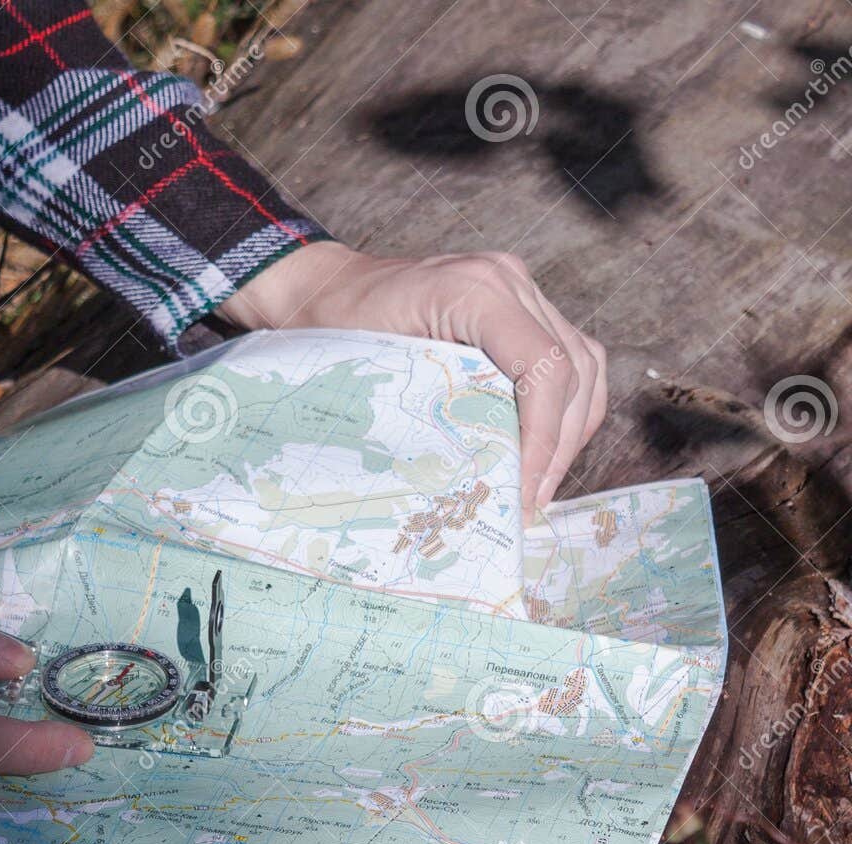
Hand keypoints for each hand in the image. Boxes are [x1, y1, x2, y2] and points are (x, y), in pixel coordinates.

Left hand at [218, 242, 606, 519]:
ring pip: (582, 361)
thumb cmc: (336, 328)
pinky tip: (542, 445)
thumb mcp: (378, 371)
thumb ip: (433, 413)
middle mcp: (508, 280)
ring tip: (540, 481)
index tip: (526, 490)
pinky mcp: (517, 301)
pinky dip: (563, 402)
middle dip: (558, 444)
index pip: (544, 368)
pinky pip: (565, 351)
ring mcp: (517, 286)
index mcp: (475, 290)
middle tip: (532, 501)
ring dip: (569, 427)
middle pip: (572, 368)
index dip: (543, 437)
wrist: (322, 288)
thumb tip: (477, 480)